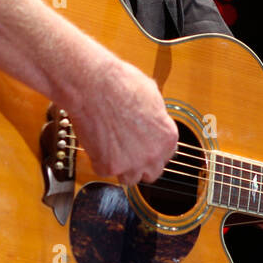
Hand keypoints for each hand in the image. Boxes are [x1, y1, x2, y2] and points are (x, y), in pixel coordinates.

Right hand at [67, 56, 177, 186]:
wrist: (94, 86)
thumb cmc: (121, 84)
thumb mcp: (152, 95)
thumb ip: (156, 116)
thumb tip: (153, 119)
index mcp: (168, 136)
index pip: (166, 155)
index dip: (152, 149)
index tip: (142, 145)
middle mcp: (154, 154)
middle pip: (151, 173)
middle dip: (140, 163)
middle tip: (127, 150)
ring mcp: (132, 164)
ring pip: (129, 179)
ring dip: (121, 167)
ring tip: (110, 148)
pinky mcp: (108, 167)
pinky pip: (104, 172)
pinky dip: (98, 160)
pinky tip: (97, 143)